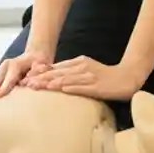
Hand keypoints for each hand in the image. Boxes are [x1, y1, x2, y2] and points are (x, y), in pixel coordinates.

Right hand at [0, 47, 53, 98]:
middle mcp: (7, 65)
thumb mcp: (41, 66)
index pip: (9, 79)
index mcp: (17, 64)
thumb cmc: (39, 64)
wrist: (35, 55)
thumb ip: (35, 73)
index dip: (3, 88)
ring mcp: (2, 67)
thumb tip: (28, 82)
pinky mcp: (0, 71)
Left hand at [22, 56, 145, 100]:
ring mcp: (89, 76)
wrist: (127, 77)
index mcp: (78, 62)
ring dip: (51, 83)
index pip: (56, 68)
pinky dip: (70, 88)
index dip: (40, 73)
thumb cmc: (106, 76)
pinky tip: (60, 90)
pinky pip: (82, 87)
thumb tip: (55, 80)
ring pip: (66, 79)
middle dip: (40, 78)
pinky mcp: (97, 85)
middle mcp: (82, 67)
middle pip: (57, 73)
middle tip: (26, 84)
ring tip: (37, 87)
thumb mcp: (87, 70)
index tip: (27, 78)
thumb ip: (72, 73)